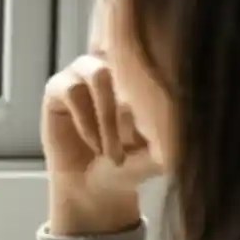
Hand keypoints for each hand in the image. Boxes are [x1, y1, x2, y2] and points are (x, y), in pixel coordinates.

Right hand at [42, 54, 161, 235]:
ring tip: (112, 151)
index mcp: (144, 67)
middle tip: (136, 147)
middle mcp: (114, 61)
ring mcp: (84, 71)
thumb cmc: (134, 162)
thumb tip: (182, 107)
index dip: (159, 90)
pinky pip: (73, 91)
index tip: (159, 134)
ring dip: (108, 116)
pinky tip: (95, 145)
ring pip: (100, 74)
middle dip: (133, 109)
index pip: (156, 53)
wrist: (96, 187)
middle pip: (128, 60)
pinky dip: (87, 121)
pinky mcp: (58, 87)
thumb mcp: (164, 148)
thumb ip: (174, 126)